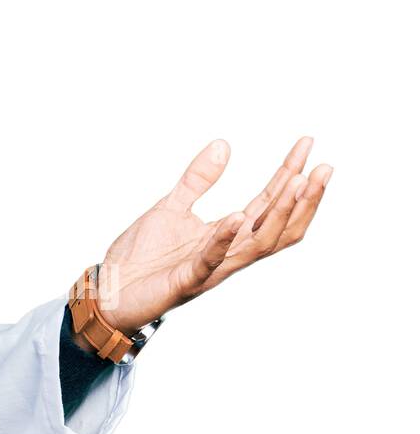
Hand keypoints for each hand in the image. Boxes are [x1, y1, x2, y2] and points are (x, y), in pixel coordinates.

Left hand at [92, 137, 331, 334]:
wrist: (111, 290)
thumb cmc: (142, 256)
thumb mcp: (171, 206)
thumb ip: (198, 179)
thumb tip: (224, 143)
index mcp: (226, 235)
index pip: (269, 203)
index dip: (290, 176)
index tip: (307, 146)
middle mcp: (228, 253)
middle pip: (278, 226)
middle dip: (304, 199)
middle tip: (322, 168)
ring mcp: (210, 269)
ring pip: (258, 244)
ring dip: (280, 213)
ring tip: (297, 183)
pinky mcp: (185, 281)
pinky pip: (210, 261)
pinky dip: (223, 239)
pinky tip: (235, 216)